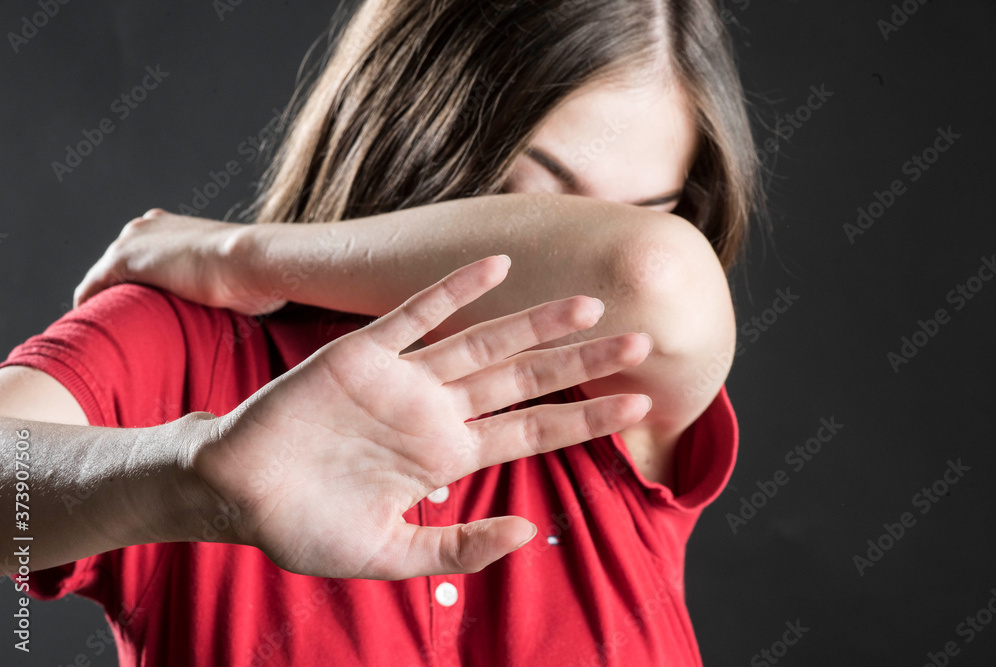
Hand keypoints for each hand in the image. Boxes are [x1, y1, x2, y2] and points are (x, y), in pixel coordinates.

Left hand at [73, 208, 281, 315]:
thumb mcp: (240, 276)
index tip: (146, 313)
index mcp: (174, 227)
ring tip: (113, 338)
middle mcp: (148, 226)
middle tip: (127, 332)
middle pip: (119, 266)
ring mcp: (133, 240)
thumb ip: (227, 286)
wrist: (253, 259)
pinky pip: (92, 287)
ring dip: (108, 304)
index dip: (143, 285)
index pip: (145, 257)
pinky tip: (97, 333)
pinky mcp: (123, 259)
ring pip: (104, 278)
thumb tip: (243, 309)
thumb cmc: (259, 272)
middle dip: (121, 295)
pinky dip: (90, 308)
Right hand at [182, 255, 652, 579]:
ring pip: (483, 341)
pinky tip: (497, 266)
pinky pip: (415, 314)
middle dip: (582, 363)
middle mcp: (436, 412)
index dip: (587, 418)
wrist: (236, 494)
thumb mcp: (389, 554)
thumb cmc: (307, 528)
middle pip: (525, 379)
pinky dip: (454, 290)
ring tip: (591, 305)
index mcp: (448, 457)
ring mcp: (404, 379)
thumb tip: (527, 532)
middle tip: (644, 343)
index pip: (534, 431)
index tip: (642, 404)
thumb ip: (458, 546)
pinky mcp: (362, 352)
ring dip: (535, 322)